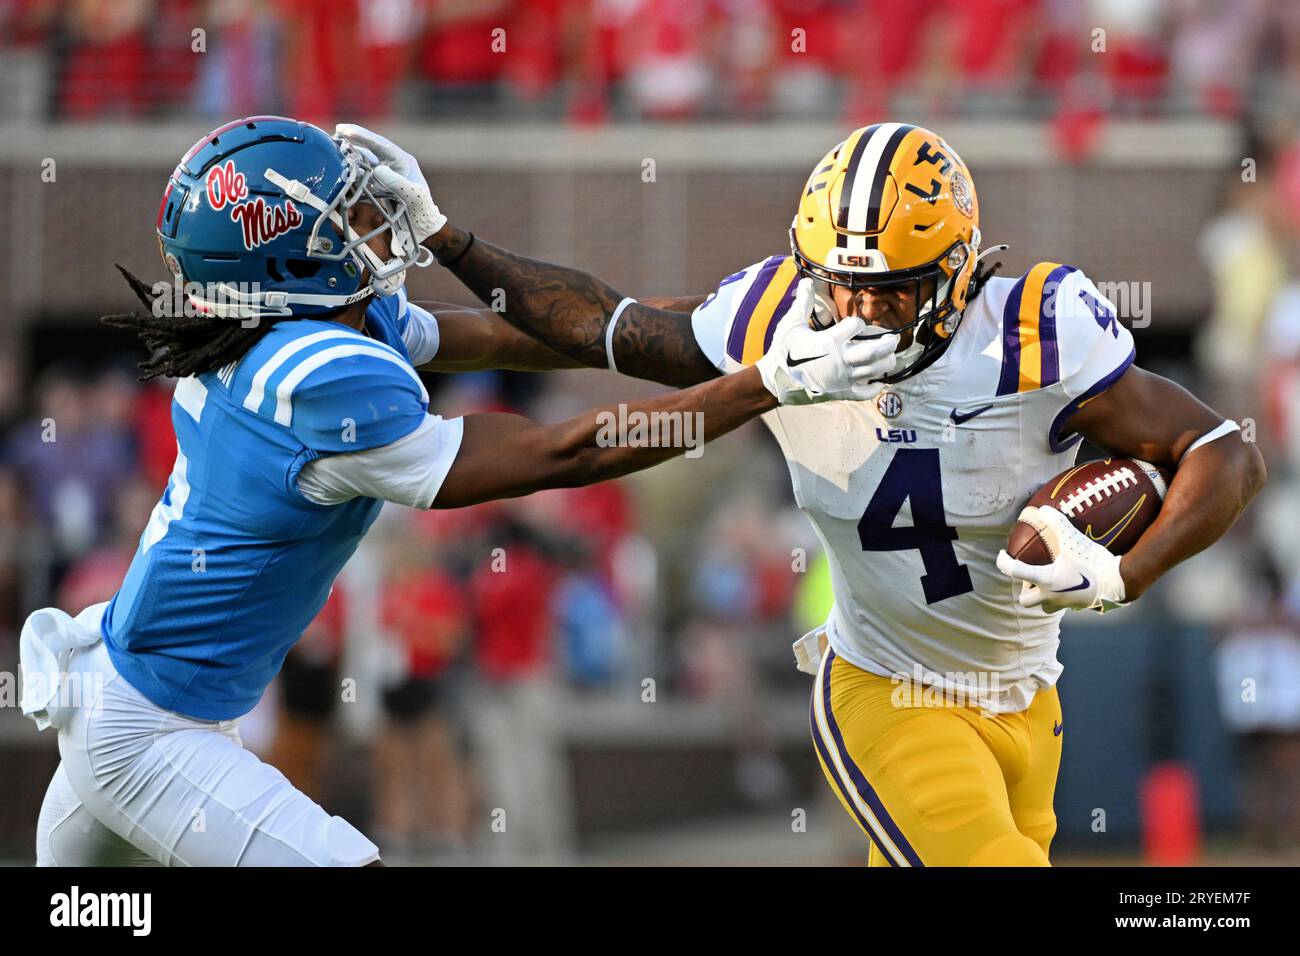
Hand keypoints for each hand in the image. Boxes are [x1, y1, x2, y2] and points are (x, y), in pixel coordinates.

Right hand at [334, 123, 446, 242]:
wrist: (421, 226)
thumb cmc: (421, 209)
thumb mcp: (412, 194)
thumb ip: (397, 181)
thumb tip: (377, 169)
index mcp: (403, 161)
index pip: (381, 145)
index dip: (364, 136)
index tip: (348, 131)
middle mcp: (393, 164)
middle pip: (371, 147)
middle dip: (355, 138)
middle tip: (338, 130)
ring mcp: (385, 173)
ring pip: (365, 159)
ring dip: (351, 153)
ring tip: (335, 146)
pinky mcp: (378, 184)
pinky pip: (363, 174)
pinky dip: (352, 169)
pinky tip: (341, 166)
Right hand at [756, 279, 898, 404]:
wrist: (776, 378)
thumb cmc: (785, 349)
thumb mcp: (791, 323)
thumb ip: (803, 303)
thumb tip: (807, 280)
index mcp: (829, 342)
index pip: (855, 326)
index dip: (858, 323)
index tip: (856, 324)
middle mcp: (839, 360)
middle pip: (873, 352)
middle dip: (887, 344)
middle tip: (893, 339)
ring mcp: (842, 378)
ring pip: (873, 371)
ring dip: (885, 363)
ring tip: (890, 357)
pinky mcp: (841, 391)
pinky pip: (863, 392)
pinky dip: (873, 388)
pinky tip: (879, 382)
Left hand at [996, 506, 1127, 612]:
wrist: (1120, 581)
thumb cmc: (1093, 561)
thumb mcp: (1073, 538)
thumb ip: (1056, 522)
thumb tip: (1041, 509)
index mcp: (1044, 580)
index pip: (1014, 571)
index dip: (1003, 562)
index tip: (1003, 554)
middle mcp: (1050, 596)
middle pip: (1025, 600)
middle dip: (1024, 589)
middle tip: (1031, 575)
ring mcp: (1064, 604)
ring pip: (1043, 607)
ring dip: (1041, 595)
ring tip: (1049, 579)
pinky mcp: (1078, 607)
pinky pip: (1062, 604)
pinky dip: (1060, 594)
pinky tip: (1069, 581)